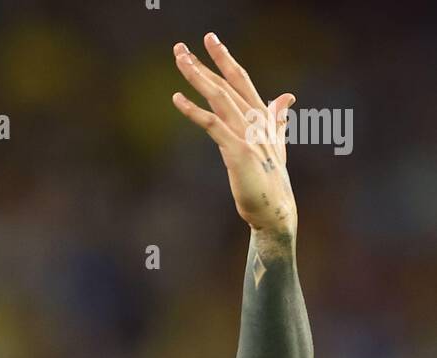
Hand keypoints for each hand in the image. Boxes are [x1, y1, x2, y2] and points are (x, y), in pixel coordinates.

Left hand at [171, 34, 296, 237]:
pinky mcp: (238, 151)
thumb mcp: (276, 145)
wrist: (275, 210)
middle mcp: (255, 120)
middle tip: (179, 47)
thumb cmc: (271, 182)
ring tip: (179, 62)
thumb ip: (278, 119)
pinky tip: (177, 99)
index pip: (241, 79)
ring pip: (219, 98)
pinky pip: (213, 125)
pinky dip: (194, 111)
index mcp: (262, 117)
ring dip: (197, 77)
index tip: (209, 39)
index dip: (225, 58)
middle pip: (225, 84)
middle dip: (202, 64)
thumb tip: (287, 97)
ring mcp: (248, 135)